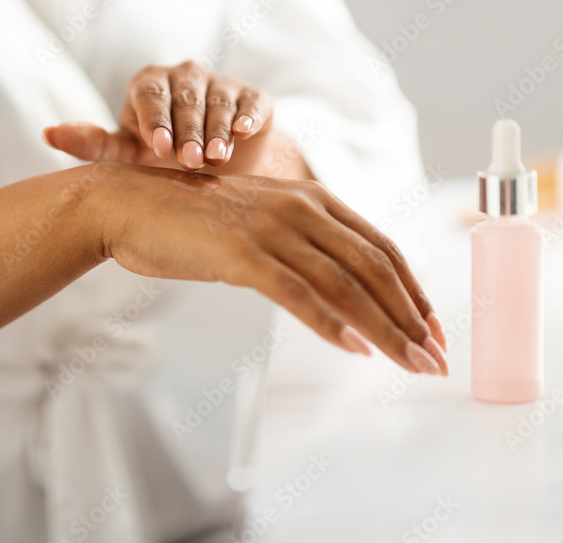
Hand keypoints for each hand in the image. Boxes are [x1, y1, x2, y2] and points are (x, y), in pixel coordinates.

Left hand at [43, 61, 284, 174]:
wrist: (215, 167)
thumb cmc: (159, 157)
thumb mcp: (125, 154)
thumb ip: (91, 144)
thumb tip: (47, 133)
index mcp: (149, 83)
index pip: (149, 94)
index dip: (154, 120)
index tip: (158, 148)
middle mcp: (184, 76)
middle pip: (185, 98)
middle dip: (188, 129)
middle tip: (189, 161)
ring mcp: (221, 84)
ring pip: (218, 101)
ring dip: (217, 129)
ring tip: (215, 157)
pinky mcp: (253, 98)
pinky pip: (251, 103)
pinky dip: (248, 116)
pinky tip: (243, 131)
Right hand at [94, 164, 448, 374]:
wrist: (128, 203)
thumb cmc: (189, 220)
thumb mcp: (258, 224)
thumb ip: (298, 248)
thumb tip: (335, 293)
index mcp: (310, 199)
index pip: (380, 247)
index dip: (413, 290)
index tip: (431, 327)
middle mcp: (299, 208)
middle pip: (374, 268)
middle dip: (411, 318)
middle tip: (435, 358)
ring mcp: (270, 228)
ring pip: (345, 284)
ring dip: (385, 329)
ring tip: (410, 364)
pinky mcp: (240, 252)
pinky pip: (296, 293)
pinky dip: (330, 324)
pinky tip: (354, 350)